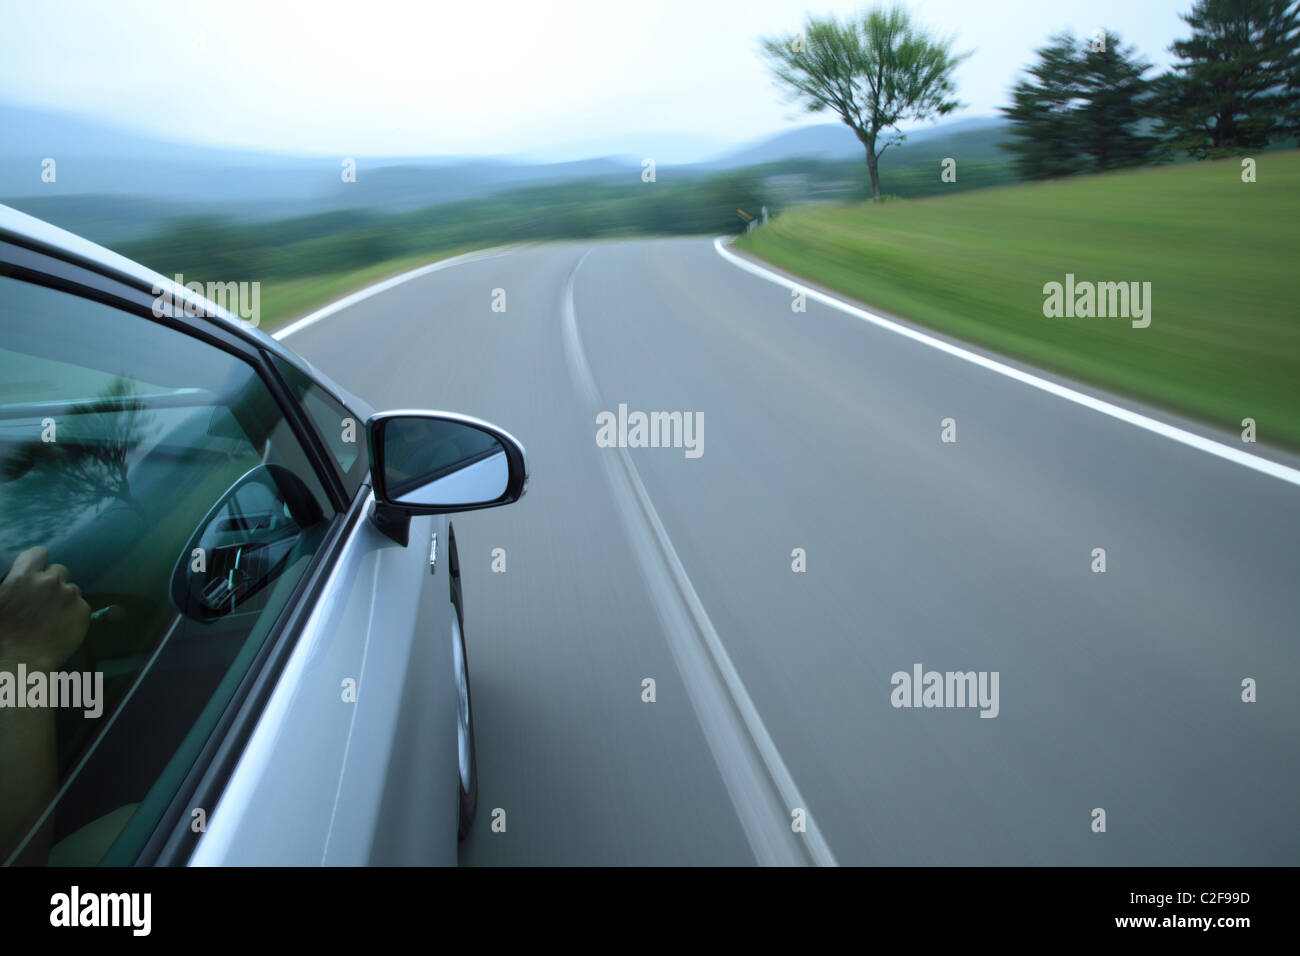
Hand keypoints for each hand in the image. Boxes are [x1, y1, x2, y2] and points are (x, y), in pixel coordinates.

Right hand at [0, 547, 90, 671]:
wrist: (19, 663)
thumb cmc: (1, 637)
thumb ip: (9, 583)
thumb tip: (16, 579)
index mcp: (23, 577)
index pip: (38, 553)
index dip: (38, 562)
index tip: (37, 572)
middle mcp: (48, 582)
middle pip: (58, 570)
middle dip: (51, 582)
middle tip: (41, 602)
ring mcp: (69, 596)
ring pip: (71, 588)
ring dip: (63, 598)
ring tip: (49, 618)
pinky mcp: (83, 611)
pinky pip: (80, 605)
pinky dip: (73, 613)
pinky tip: (59, 626)